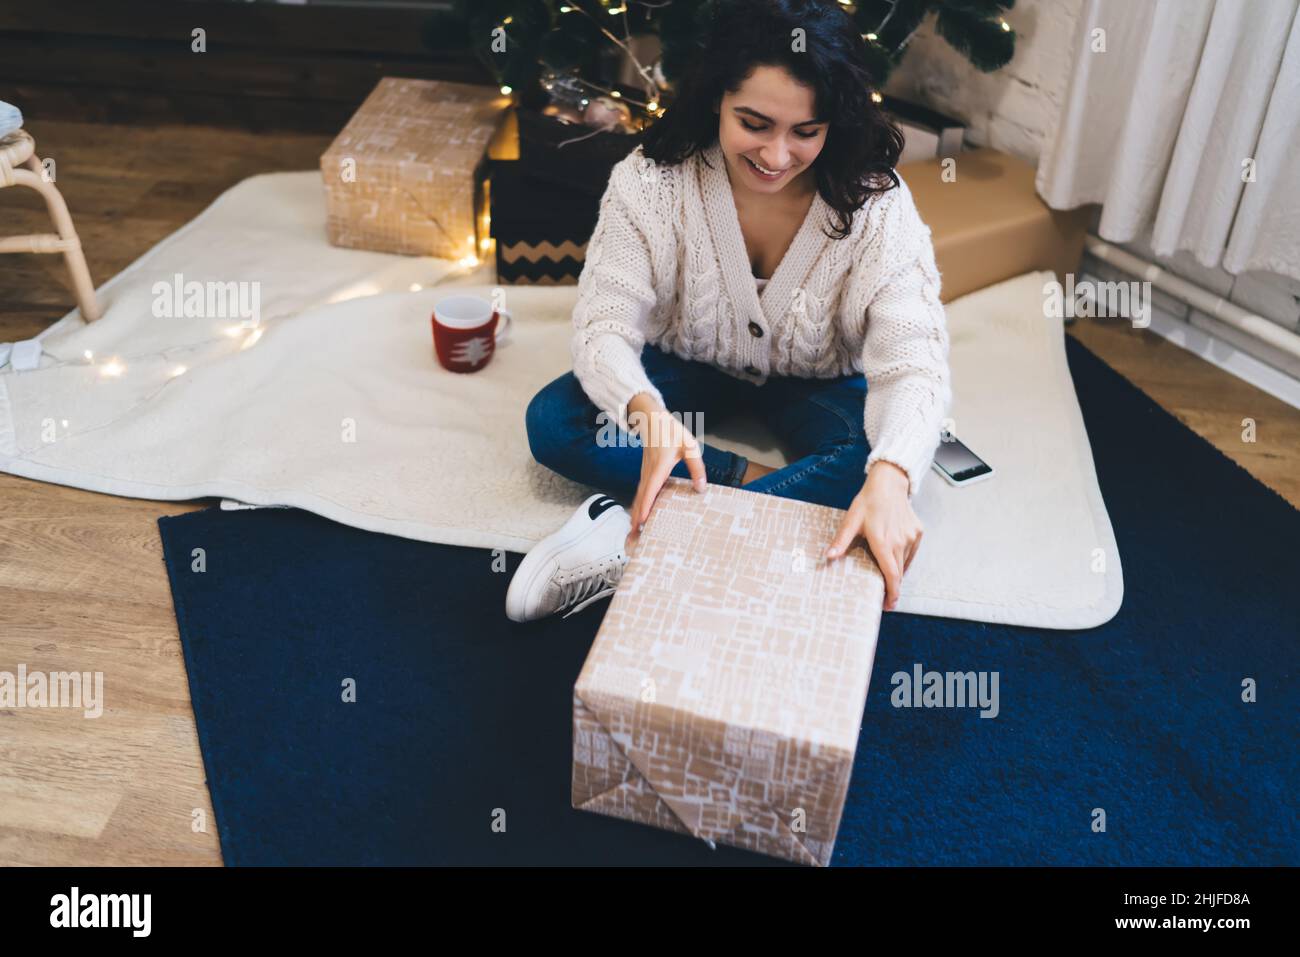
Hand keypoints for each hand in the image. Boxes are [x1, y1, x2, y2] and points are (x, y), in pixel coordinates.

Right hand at [624, 393, 706, 550]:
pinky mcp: (645, 473)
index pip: (652, 489)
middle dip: (637, 518)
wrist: (650, 418)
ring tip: (633, 532)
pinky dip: (638, 505)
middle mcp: (649, 472)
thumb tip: (701, 487)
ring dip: (636, 514)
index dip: (647, 506)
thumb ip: (696, 467)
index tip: (643, 521)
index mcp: (660, 466)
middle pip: (641, 498)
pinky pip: (641, 492)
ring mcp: (645, 473)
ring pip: (639, 496)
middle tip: (634, 537)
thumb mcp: (689, 446)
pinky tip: (639, 515)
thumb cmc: (670, 430)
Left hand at [824, 461, 921, 611]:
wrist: (889, 483)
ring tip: (888, 578)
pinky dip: (904, 560)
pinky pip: (911, 553)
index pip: (891, 574)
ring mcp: (911, 537)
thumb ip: (841, 541)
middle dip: (893, 587)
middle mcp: (900, 542)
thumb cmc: (868, 502)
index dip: (892, 593)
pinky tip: (894, 558)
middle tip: (885, 598)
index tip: (889, 605)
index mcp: (883, 542)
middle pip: (898, 573)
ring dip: (897, 573)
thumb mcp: (851, 521)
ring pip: (905, 563)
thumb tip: (828, 557)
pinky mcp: (918, 533)